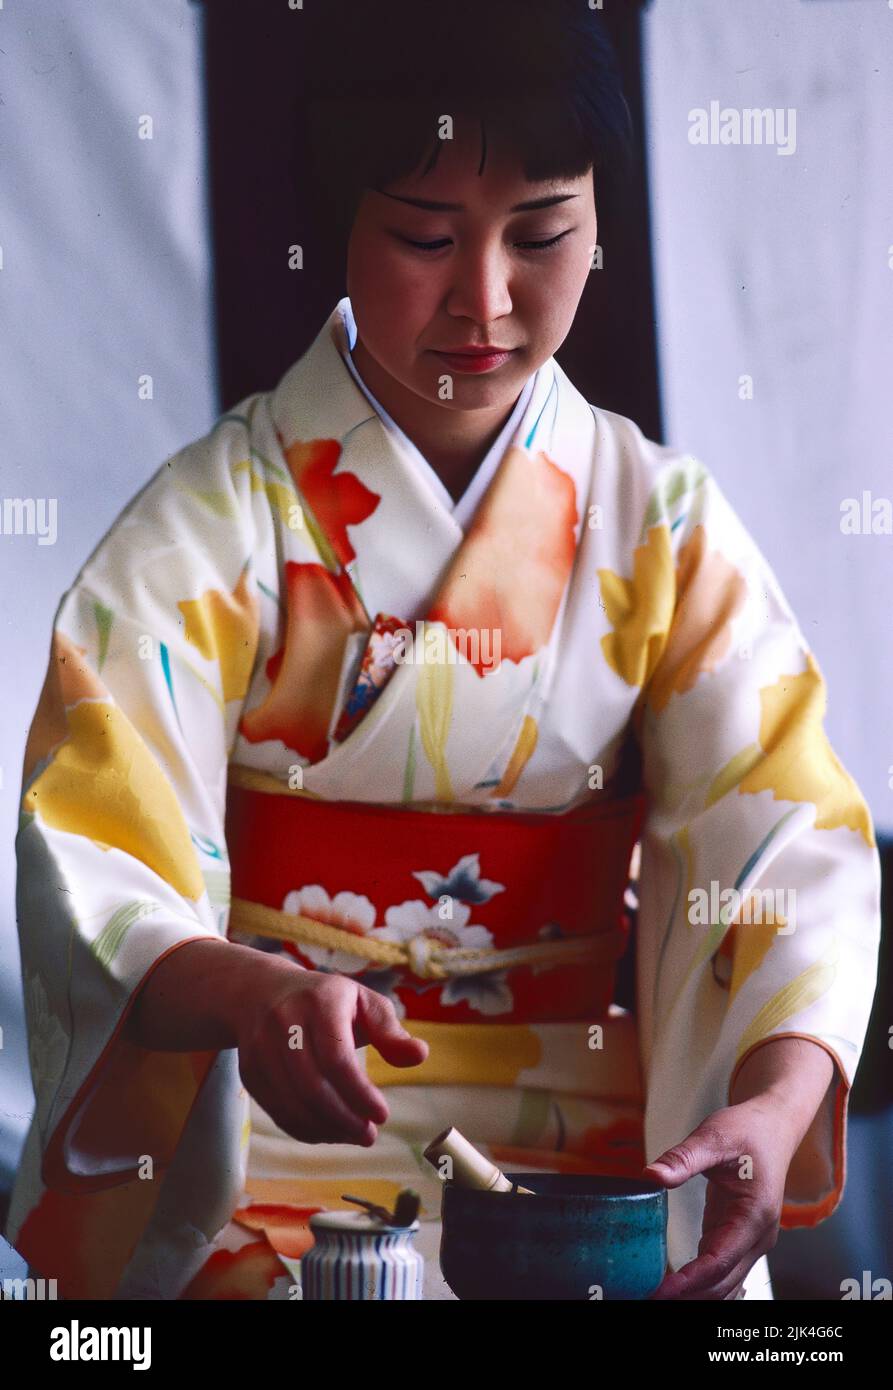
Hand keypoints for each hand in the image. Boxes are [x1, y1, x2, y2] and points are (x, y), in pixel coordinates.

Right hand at [236, 962, 428, 1146]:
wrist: (262, 992)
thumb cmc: (325, 1001)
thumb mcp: (362, 1002)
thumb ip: (390, 1031)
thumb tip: (420, 1055)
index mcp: (319, 1002)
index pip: (337, 1058)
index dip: (359, 1093)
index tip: (382, 1115)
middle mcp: (284, 1024)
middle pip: (312, 1086)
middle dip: (345, 1119)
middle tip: (369, 1135)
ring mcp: (260, 1049)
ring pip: (292, 1104)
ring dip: (326, 1129)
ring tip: (354, 1135)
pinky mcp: (249, 1072)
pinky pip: (277, 1111)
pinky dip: (305, 1130)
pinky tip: (329, 1132)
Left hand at [642, 1096, 788, 1299]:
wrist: (773, 1127)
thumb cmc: (748, 1131)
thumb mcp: (713, 1137)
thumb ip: (682, 1158)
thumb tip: (651, 1175)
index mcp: (754, 1214)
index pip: (719, 1260)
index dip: (690, 1280)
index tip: (661, 1290)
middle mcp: (757, 1235)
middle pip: (723, 1281)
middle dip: (688, 1295)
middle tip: (649, 1296)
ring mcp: (749, 1239)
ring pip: (724, 1282)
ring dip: (695, 1293)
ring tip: (658, 1295)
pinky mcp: (737, 1235)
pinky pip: (719, 1268)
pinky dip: (699, 1281)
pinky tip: (674, 1286)